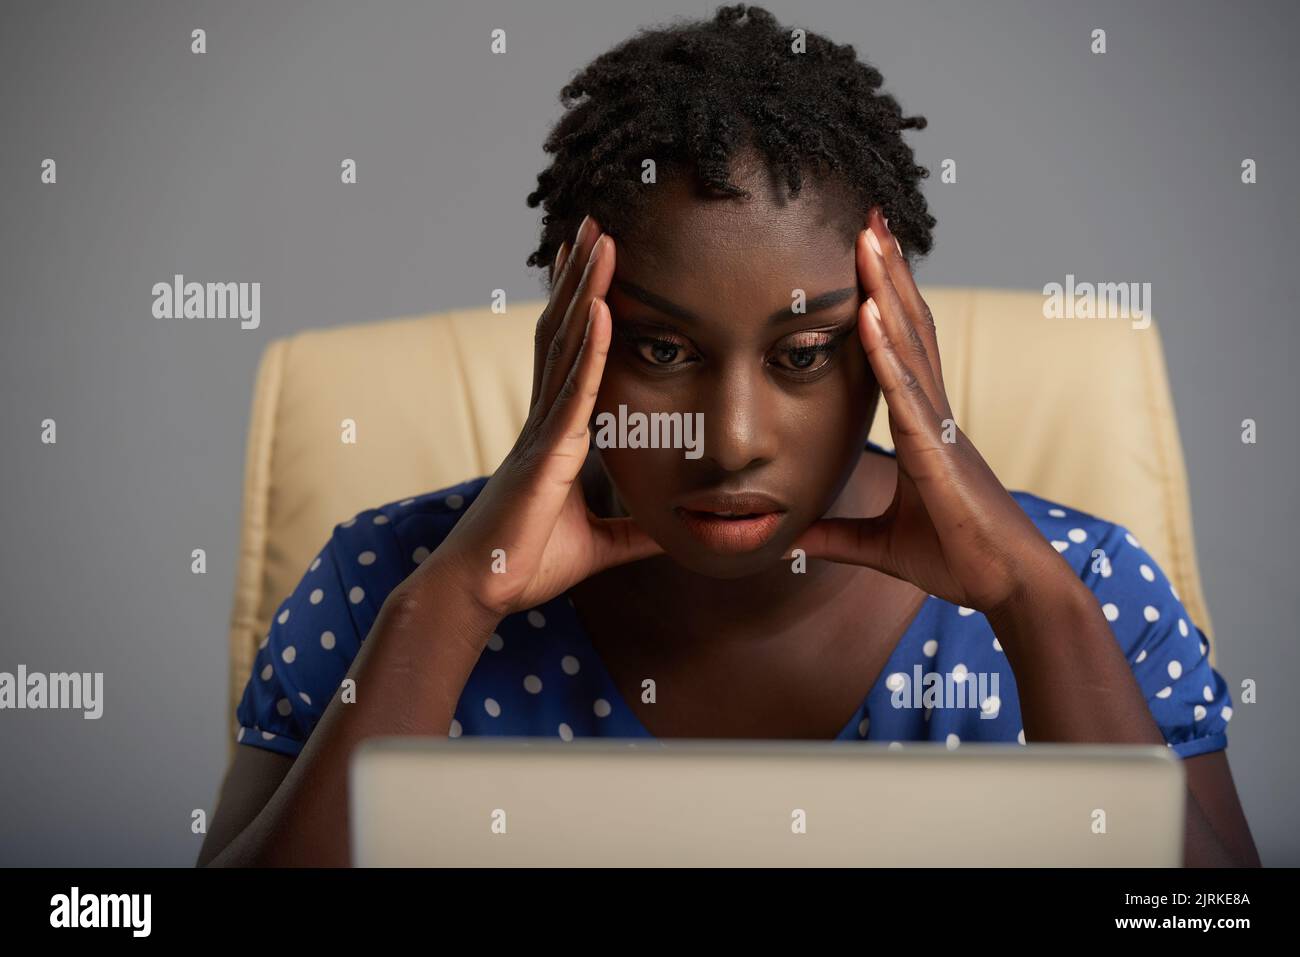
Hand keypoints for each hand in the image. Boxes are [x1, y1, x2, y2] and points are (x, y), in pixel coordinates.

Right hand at [416, 216, 662, 617]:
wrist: (481, 592)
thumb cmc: (524, 564)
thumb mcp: (598, 545)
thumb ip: (633, 532)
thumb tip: (673, 532)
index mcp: (555, 434)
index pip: (570, 355)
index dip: (581, 307)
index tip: (591, 264)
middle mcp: (545, 420)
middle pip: (564, 331)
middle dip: (580, 276)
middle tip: (596, 223)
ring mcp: (542, 431)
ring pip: (566, 346)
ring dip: (585, 290)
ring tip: (599, 239)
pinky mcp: (545, 453)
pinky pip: (572, 392)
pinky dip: (589, 349)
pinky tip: (603, 309)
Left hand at [788, 207, 1062, 614]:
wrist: (1010, 587)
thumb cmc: (959, 560)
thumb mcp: (880, 547)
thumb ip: (836, 538)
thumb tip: (790, 540)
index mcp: (923, 426)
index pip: (899, 347)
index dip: (884, 298)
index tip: (867, 254)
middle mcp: (933, 413)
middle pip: (907, 325)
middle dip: (886, 270)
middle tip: (867, 215)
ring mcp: (939, 427)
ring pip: (909, 342)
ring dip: (886, 287)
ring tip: (867, 235)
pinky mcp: (938, 452)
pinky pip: (907, 393)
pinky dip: (887, 350)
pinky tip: (867, 313)